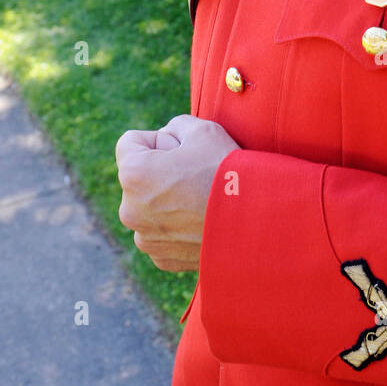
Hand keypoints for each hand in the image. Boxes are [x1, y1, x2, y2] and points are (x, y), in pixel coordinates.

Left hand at [116, 114, 239, 271]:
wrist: (257, 222)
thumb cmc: (227, 171)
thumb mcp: (202, 130)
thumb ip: (174, 127)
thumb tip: (165, 139)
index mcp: (133, 173)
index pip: (130, 143)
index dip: (159, 139)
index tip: (184, 150)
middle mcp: (129, 209)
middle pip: (139, 177)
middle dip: (161, 171)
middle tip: (197, 175)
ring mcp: (145, 237)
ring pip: (149, 206)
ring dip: (168, 200)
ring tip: (202, 199)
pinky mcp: (162, 258)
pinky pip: (162, 232)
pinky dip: (178, 225)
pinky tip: (203, 220)